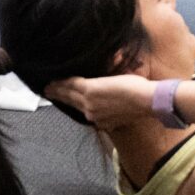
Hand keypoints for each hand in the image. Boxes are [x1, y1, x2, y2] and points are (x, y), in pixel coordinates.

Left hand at [42, 73, 156, 128]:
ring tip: (61, 98)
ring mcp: (95, 116)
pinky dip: (86, 111)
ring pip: (78, 108)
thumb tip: (93, 71)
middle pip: (69, 98)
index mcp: (89, 89)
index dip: (58, 84)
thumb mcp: (114, 73)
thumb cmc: (134, 83)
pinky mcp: (104, 124)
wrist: (147, 101)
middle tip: (47, 91)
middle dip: (57, 94)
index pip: (68, 85)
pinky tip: (85, 109)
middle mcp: (88, 105)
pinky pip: (91, 116)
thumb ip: (99, 75)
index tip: (48, 84)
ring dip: (69, 102)